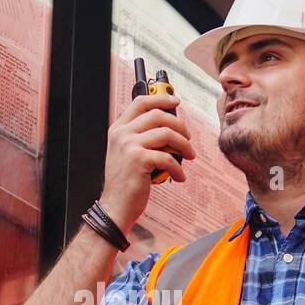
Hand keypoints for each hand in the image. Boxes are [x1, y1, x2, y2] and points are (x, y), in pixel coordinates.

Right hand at [99, 92, 195, 230]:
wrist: (115, 206)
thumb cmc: (124, 183)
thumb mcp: (126, 154)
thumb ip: (140, 137)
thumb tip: (167, 127)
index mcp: (118, 129)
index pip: (141, 102)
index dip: (160, 98)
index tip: (175, 101)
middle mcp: (122, 134)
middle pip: (158, 115)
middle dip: (180, 125)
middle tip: (188, 138)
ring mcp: (129, 145)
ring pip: (167, 133)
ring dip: (184, 145)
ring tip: (189, 156)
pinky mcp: (139, 160)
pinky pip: (168, 157)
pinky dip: (178, 168)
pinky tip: (179, 177)